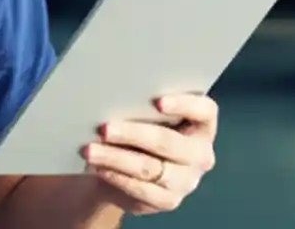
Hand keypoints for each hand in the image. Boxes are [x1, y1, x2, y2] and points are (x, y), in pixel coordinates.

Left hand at [82, 93, 218, 214]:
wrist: (126, 170)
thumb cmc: (137, 128)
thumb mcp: (143, 114)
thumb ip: (139, 104)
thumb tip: (110, 93)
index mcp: (201, 125)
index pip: (204, 111)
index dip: (184, 105)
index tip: (157, 101)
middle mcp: (199, 153)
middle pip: (168, 142)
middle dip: (132, 133)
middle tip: (104, 128)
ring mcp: (186, 180)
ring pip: (149, 167)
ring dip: (115, 158)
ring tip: (89, 149)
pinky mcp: (168, 200)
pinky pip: (141, 189)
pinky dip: (116, 176)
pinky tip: (98, 167)